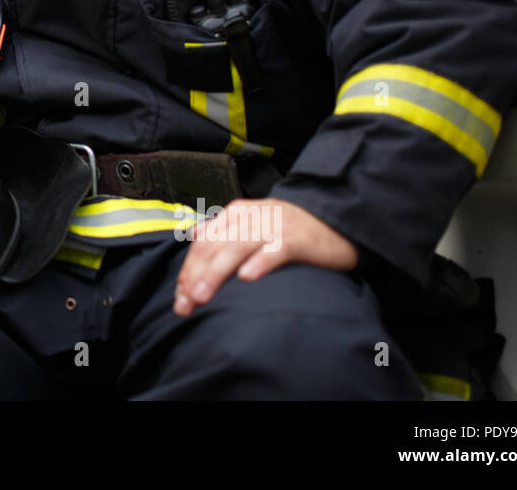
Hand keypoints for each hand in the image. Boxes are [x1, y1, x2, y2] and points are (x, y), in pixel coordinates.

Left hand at [173, 198, 358, 316]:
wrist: (336, 221)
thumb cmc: (291, 230)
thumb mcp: (254, 223)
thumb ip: (226, 230)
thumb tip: (195, 235)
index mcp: (237, 214)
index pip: (203, 242)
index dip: (188, 270)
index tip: (180, 298)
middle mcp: (252, 217)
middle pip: (215, 246)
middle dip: (196, 275)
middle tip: (186, 303)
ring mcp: (274, 226)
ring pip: (238, 247)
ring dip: (217, 272)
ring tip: (202, 295)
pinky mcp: (298, 239)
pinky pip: (276, 250)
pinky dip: (260, 262)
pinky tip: (247, 277)